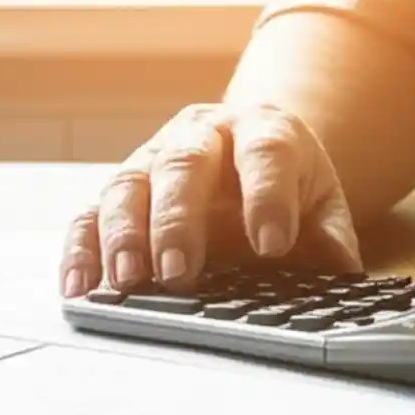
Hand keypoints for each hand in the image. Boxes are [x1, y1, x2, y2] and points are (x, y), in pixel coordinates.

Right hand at [60, 104, 360, 296]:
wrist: (249, 149)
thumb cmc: (287, 184)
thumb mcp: (322, 203)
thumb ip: (330, 236)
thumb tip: (335, 270)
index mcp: (261, 129)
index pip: (265, 152)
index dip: (267, 195)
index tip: (272, 243)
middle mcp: (201, 135)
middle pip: (183, 165)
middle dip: (178, 220)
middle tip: (179, 272)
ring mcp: (153, 159)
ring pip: (129, 184)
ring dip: (123, 234)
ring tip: (125, 280)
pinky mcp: (120, 189)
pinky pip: (90, 213)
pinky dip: (81, 249)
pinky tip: (79, 285)